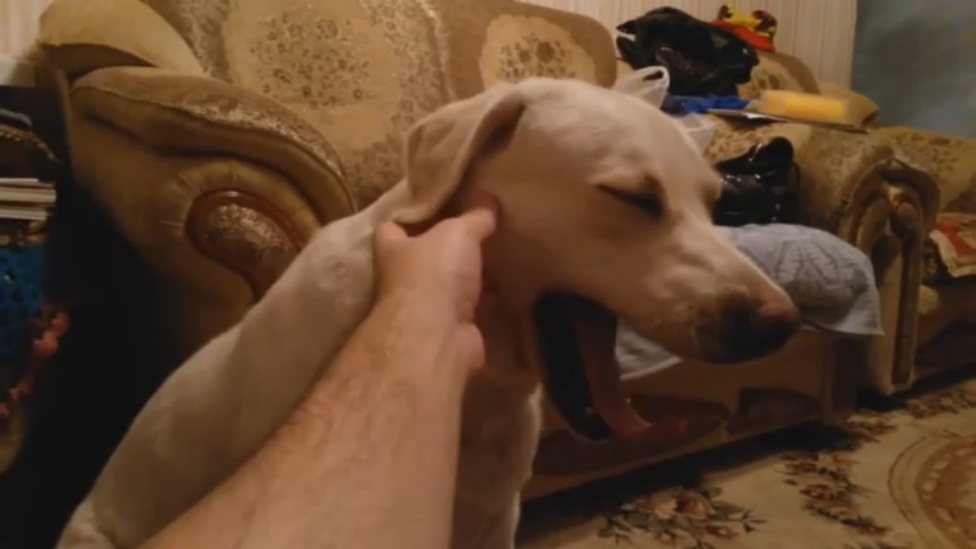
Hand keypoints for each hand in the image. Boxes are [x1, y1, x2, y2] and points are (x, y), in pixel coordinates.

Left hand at [373, 194, 498, 374]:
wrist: (437, 336)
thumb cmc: (435, 273)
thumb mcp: (458, 232)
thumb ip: (474, 216)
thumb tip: (487, 198)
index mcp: (394, 249)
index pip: (392, 226)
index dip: (412, 216)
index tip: (440, 205)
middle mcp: (404, 279)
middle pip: (425, 257)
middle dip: (448, 247)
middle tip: (478, 229)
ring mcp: (426, 308)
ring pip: (450, 285)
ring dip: (470, 275)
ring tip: (498, 254)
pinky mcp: (452, 330)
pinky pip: (472, 308)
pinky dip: (488, 300)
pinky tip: (507, 287)